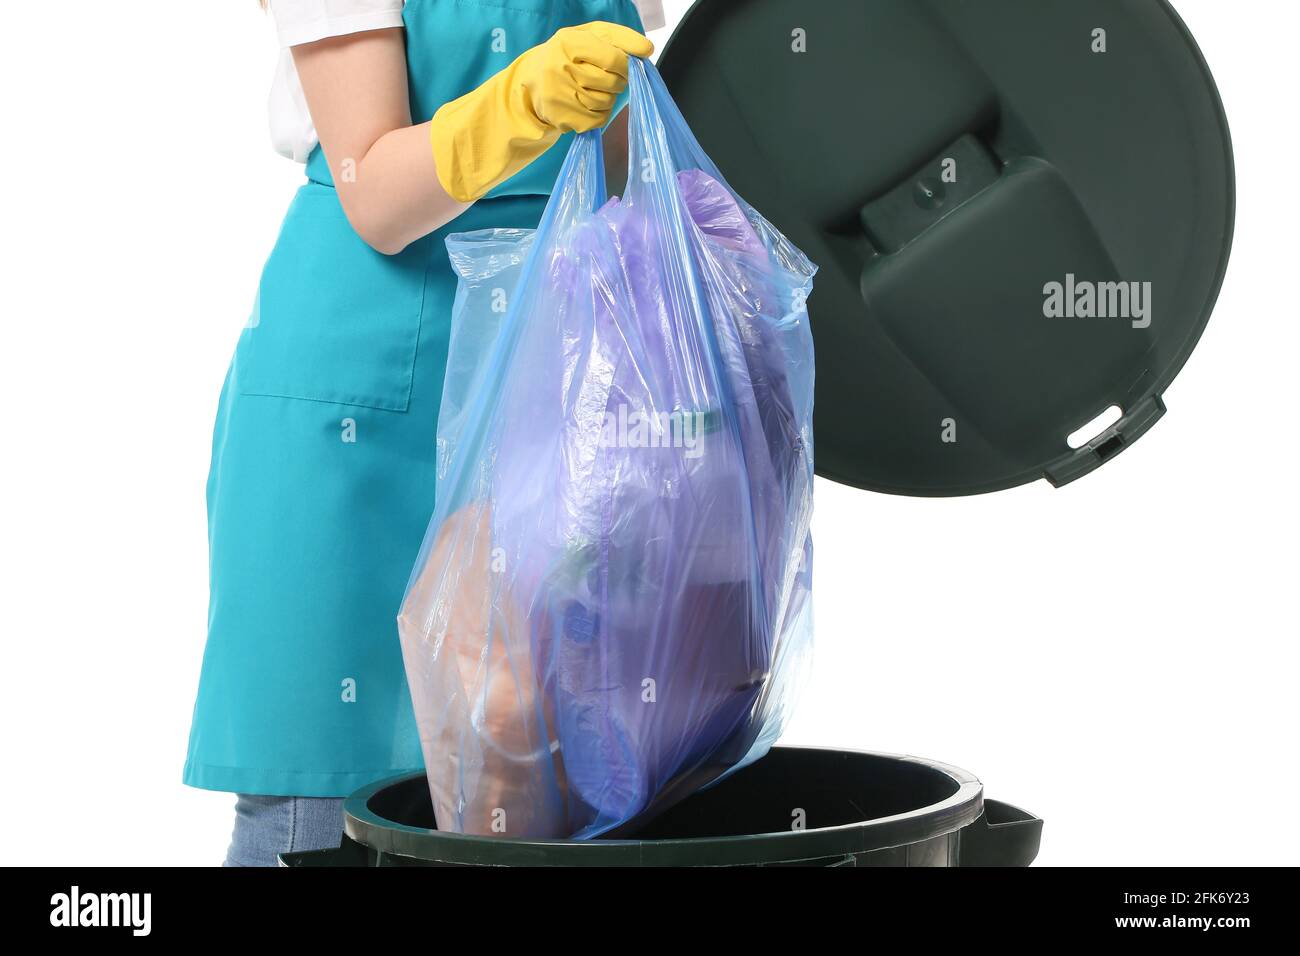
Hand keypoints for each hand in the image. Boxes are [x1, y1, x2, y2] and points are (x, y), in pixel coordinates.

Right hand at [429, 21, 652, 202]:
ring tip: (592, 89)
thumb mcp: (584, 37)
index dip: (629, 60)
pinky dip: (599, 114)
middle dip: (619, 80)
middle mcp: (561, 68)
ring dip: (608, 97)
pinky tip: (585, 104)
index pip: (613, 56)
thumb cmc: (565, 58)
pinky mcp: (562, 117)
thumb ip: (615, 38)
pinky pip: (598, 119)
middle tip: (609, 76)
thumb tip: (647, 50)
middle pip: (614, 81)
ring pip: (607, 101)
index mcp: (568, 42)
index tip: (638, 58)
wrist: (528, 87)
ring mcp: (560, 95)